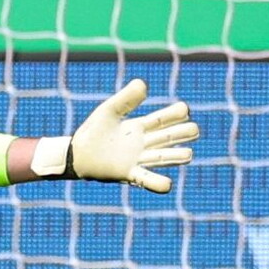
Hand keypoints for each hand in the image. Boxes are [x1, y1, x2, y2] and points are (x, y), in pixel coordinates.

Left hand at [70, 79, 198, 192]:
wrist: (75, 153)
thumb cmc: (93, 131)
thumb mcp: (108, 111)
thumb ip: (125, 99)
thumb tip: (142, 83)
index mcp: (139, 127)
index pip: (163, 119)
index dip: (176, 114)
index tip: (184, 109)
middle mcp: (143, 143)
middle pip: (169, 137)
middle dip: (182, 134)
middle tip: (193, 130)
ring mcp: (138, 159)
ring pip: (163, 157)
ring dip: (175, 157)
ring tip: (188, 154)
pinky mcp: (128, 173)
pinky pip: (146, 179)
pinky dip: (156, 183)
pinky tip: (167, 185)